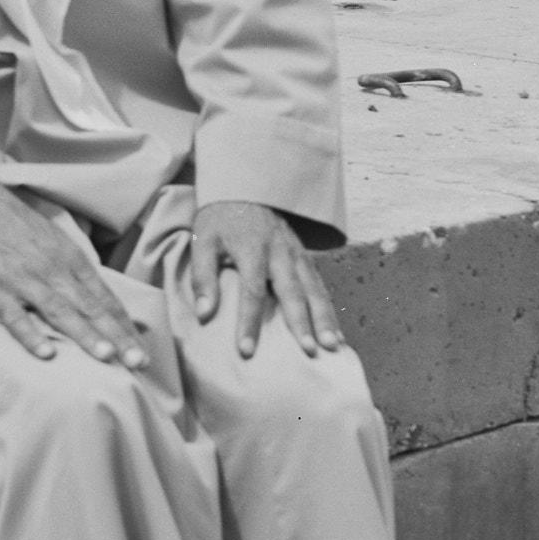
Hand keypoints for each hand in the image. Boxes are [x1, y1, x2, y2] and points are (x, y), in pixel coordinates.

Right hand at [0, 186, 148, 369]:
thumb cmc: (21, 230)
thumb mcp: (58, 244)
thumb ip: (79, 274)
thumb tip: (105, 304)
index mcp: (72, 261)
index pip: (106, 300)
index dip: (125, 327)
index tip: (144, 353)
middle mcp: (54, 272)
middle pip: (91, 309)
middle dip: (117, 337)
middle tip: (138, 362)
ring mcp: (25, 282)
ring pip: (60, 313)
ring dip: (85, 335)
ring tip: (107, 356)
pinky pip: (16, 318)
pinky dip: (31, 336)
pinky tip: (47, 354)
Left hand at [188, 199, 344, 359]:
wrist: (244, 188)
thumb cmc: (220, 220)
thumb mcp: (203, 242)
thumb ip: (202, 277)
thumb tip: (204, 314)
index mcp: (252, 248)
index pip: (252, 290)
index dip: (249, 322)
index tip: (246, 351)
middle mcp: (280, 251)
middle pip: (293, 291)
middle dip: (301, 322)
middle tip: (308, 350)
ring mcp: (297, 253)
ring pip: (314, 289)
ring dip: (324, 318)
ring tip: (332, 347)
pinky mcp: (305, 257)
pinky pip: (320, 285)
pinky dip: (329, 310)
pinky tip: (336, 334)